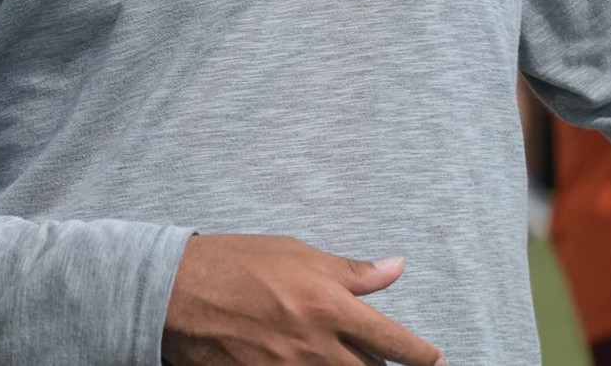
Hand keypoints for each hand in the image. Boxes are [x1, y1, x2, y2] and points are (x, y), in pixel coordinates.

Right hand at [161, 233, 444, 364]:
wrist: (175, 294)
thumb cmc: (237, 263)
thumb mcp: (298, 255)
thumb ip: (351, 271)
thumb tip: (396, 268)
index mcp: (328, 305)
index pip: (392, 341)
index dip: (421, 355)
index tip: (434, 359)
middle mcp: (315, 345)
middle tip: (382, 358)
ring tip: (348, 359)